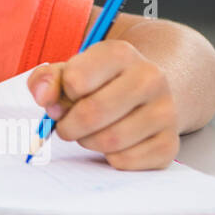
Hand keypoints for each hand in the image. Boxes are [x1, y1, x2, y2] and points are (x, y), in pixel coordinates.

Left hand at [27, 39, 179, 169]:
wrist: (145, 93)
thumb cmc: (99, 83)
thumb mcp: (69, 71)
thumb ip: (46, 80)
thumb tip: (43, 98)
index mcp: (121, 53)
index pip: (76, 80)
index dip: (60, 95)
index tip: (64, 98)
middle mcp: (150, 78)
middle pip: (92, 113)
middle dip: (69, 126)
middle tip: (66, 127)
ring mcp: (165, 111)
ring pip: (110, 140)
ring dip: (88, 142)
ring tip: (89, 133)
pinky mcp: (170, 143)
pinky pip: (125, 161)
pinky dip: (108, 158)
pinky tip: (112, 144)